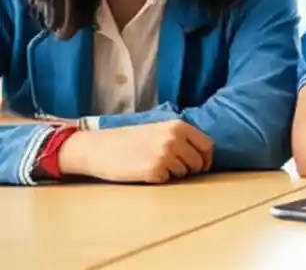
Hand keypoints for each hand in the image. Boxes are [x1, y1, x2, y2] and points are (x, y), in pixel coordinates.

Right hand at [59, 120, 213, 183]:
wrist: (97, 148)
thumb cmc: (127, 140)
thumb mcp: (158, 129)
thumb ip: (180, 137)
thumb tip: (201, 154)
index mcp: (178, 126)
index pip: (207, 145)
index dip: (206, 158)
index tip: (201, 166)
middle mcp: (175, 139)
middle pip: (199, 162)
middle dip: (190, 169)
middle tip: (172, 168)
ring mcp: (165, 155)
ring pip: (185, 173)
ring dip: (174, 174)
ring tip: (154, 165)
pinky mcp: (154, 171)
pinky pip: (168, 180)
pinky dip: (160, 179)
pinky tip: (145, 171)